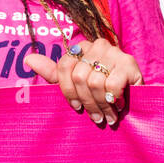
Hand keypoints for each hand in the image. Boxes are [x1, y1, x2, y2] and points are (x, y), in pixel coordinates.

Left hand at [24, 37, 143, 126]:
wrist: (136, 99)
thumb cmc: (101, 92)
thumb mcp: (75, 84)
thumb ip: (53, 73)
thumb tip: (28, 59)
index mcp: (82, 47)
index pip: (64, 66)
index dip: (68, 91)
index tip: (76, 107)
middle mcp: (97, 45)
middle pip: (79, 76)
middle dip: (87, 103)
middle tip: (96, 117)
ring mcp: (114, 52)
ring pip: (95, 83)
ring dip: (101, 106)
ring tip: (107, 116)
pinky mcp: (130, 63)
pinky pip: (111, 86)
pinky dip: (113, 100)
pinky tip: (118, 106)